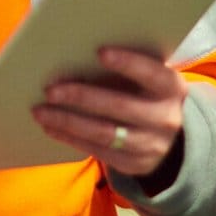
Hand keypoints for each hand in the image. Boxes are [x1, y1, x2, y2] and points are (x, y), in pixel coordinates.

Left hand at [31, 47, 186, 179]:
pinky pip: (97, 151)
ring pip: (104, 133)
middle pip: (120, 107)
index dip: (128, 63)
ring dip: (67, 122)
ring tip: (40, 111)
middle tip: (50, 89)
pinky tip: (50, 127)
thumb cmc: (150, 95)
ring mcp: (150, 145)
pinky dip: (70, 138)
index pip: (152, 74)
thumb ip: (127, 70)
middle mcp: (165, 118)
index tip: (100, 52)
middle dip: (82, 97)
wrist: (175, 141)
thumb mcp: (150, 81)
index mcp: (172, 89)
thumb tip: (77, 56)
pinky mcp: (133, 164)